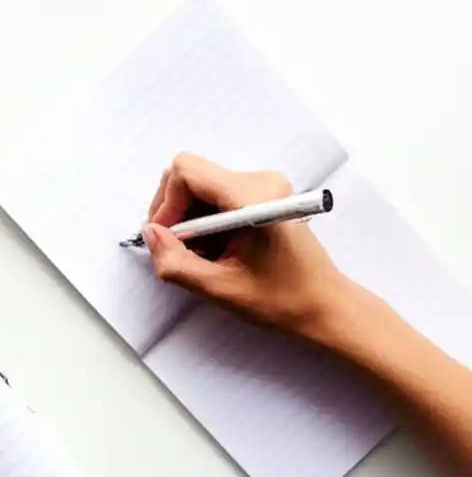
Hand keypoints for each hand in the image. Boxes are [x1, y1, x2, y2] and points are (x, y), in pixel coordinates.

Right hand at [142, 153, 352, 337]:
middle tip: (178, 248)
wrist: (326, 305)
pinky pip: (215, 194)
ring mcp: (264, 185)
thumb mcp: (220, 289)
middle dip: (174, 211)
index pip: (187, 171)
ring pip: (200, 186)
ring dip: (189, 219)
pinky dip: (204, 220)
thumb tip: (149, 235)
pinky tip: (215, 248)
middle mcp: (260, 181)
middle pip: (190, 175)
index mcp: (254, 198)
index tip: (167, 237)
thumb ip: (176, 263)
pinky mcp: (263, 194)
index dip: (166, 203)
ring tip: (201, 254)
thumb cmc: (283, 300)